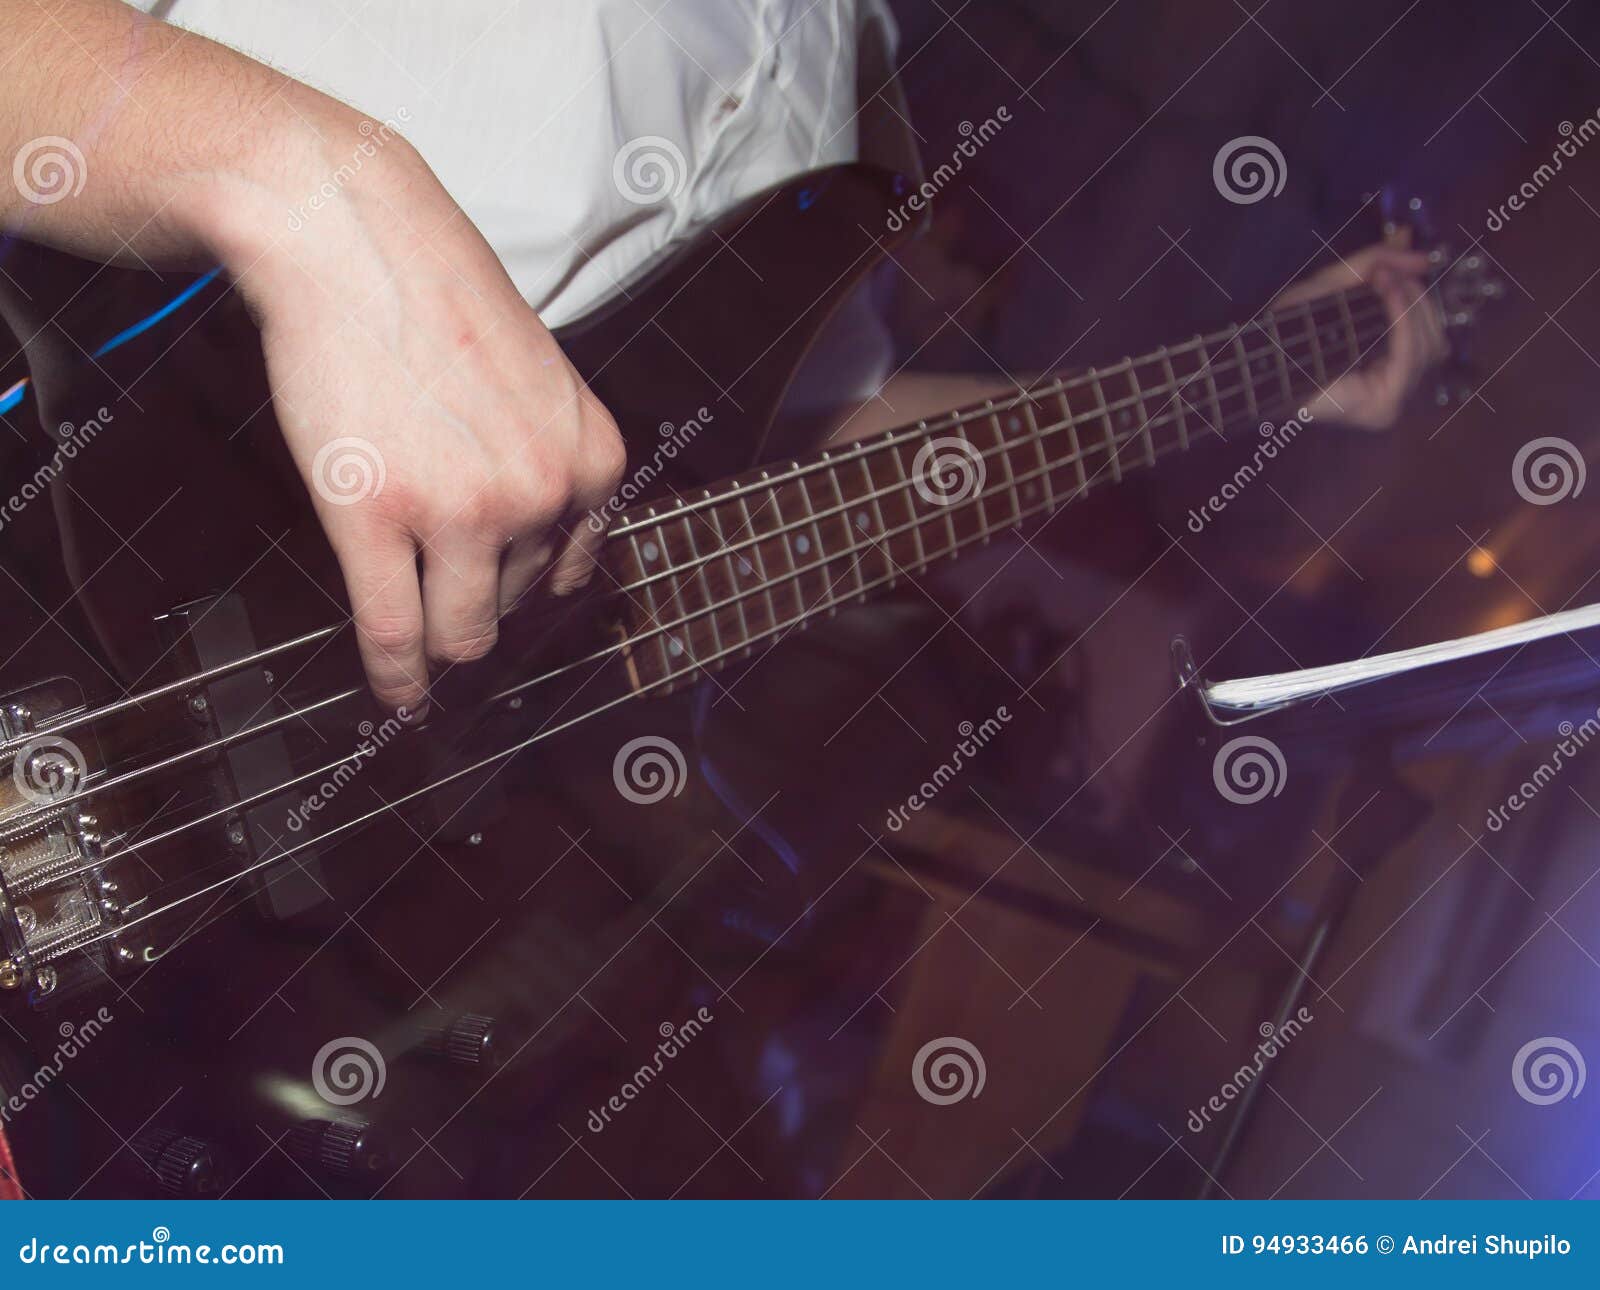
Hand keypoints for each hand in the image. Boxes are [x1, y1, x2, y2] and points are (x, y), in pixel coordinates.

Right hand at [219, 127, 625, 717]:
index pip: (571, 576)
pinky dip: (396, 679)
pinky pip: (396, 635)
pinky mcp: (379, 518)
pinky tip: (396, 698)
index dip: (526, 595)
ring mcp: (463, 511)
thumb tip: (553, 570)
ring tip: (414, 640)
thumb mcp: (545, 385)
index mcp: (594, 461)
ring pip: (461, 633)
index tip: (500, 611)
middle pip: (513, 606)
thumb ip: (558, 469)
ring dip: (436, 638)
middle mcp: (543, 493)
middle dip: (472, 603)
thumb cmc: (440, 302)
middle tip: (434, 593)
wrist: (354, 237)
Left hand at [1273, 240, 1449, 430]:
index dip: (1419, 295)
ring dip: (1412, 306)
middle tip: (1389, 273)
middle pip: (1434, 336)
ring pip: (1429, 346)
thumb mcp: (1336, 282)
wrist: (1262, 357)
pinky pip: (1410, 359)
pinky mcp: (1384, 408)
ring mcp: (1391, 399)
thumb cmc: (1290, 328)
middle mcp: (1392, 382)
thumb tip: (1419, 253)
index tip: (1396, 268)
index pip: (1429, 330)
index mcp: (1387, 359)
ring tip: (1386, 282)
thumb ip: (1376, 261)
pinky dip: (1404, 323)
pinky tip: (1391, 298)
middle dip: (1417, 298)